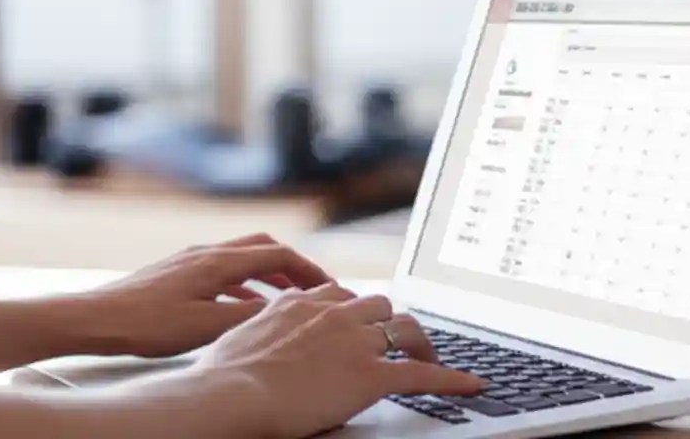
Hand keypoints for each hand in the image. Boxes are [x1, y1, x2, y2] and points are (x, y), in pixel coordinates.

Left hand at [81, 233, 332, 357]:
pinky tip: (242, 307)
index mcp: (219, 261)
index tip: (330, 287)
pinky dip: (243, 284)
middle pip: (263, 247)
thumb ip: (249, 318)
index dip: (309, 269)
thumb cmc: (145, 325)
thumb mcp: (206, 327)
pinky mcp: (175, 273)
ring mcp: (189, 260)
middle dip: (293, 265)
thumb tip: (287, 313)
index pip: (278, 254)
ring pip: (242, 258)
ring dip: (269, 275)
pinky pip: (222, 271)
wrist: (92, 320)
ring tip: (286, 298)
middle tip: (313, 287)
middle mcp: (207, 252)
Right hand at [196, 288, 484, 437]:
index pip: (340, 294)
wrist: (230, 395)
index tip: (358, 321)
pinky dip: (450, 379)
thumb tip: (252, 341)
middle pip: (376, 303)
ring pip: (401, 327)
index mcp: (300, 303)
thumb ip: (259, 333)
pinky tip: (469, 385)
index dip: (353, 310)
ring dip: (416, 342)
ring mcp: (354, 341)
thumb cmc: (219, 378)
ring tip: (428, 357)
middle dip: (387, 320)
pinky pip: (421, 373)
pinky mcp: (371, 375)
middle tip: (396, 340)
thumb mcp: (237, 340)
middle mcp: (332, 313)